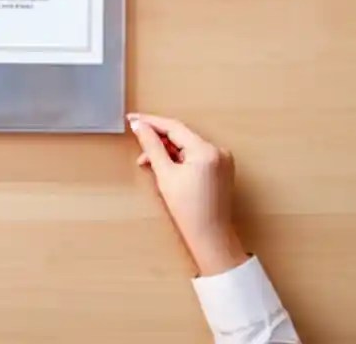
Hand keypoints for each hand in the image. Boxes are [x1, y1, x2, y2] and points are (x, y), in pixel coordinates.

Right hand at [127, 113, 247, 276]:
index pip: (174, 127)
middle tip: (138, 145)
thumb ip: (152, 147)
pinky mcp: (221, 168)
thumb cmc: (189, 211)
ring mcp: (221, 160)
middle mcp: (218, 151)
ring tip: (150, 163)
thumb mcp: (165, 175)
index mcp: (206, 151)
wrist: (210, 237)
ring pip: (187, 146)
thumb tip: (141, 127)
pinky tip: (166, 167)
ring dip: (167, 151)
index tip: (133, 119)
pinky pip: (196, 156)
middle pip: (181, 136)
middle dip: (158, 140)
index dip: (150, 122)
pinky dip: (180, 159)